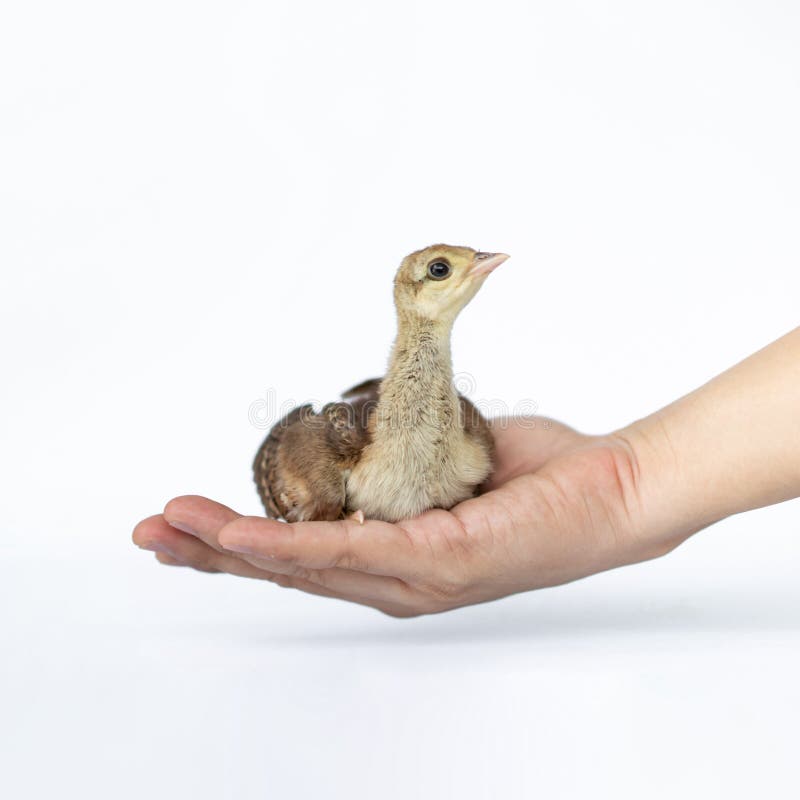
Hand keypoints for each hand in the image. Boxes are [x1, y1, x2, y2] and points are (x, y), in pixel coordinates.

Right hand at [133, 419, 676, 616]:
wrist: (611, 488)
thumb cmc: (538, 476)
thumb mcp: (451, 465)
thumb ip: (405, 466)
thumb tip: (370, 433)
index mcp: (400, 557)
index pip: (306, 557)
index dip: (242, 545)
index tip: (188, 525)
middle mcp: (399, 579)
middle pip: (288, 571)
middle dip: (212, 553)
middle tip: (152, 532)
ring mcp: (415, 578)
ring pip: (302, 567)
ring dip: (229, 547)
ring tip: (171, 527)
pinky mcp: (438, 561)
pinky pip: (346, 553)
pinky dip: (286, 545)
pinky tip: (237, 535)